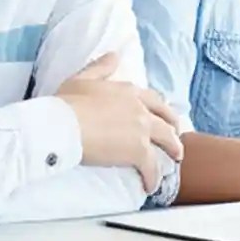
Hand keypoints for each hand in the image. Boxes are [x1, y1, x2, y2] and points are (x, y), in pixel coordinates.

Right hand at [55, 53, 184, 192]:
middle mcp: (140, 108)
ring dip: (173, 151)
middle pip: (166, 120)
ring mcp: (142, 130)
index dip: (162, 110)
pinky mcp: (138, 151)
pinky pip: (151, 167)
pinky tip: (151, 185)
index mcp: (129, 91)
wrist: (63, 125)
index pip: (154, 100)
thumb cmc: (66, 103)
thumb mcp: (83, 79)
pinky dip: (153, 177)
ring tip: (174, 161)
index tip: (165, 117)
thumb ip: (101, 68)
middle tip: (176, 140)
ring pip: (166, 141)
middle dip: (174, 131)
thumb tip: (114, 55)